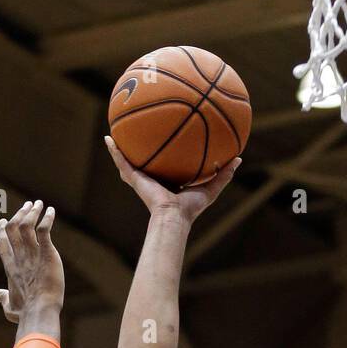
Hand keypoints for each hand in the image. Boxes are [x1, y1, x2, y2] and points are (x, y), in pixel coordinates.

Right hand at [0, 200, 64, 334]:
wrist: (39, 310)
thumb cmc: (25, 312)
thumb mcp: (9, 306)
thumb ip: (1, 297)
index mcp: (10, 267)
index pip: (3, 243)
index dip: (2, 231)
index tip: (4, 221)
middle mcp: (19, 257)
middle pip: (14, 228)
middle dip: (19, 215)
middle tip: (26, 206)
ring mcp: (32, 253)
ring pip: (27, 224)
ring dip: (32, 212)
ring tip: (37, 203)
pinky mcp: (47, 253)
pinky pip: (44, 229)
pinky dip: (47, 218)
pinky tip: (50, 211)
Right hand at [104, 135, 239, 223]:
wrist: (174, 216)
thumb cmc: (191, 208)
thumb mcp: (210, 188)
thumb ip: (224, 174)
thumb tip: (238, 159)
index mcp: (169, 181)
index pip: (167, 165)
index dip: (167, 153)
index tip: (167, 140)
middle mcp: (153, 179)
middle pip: (146, 161)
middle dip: (143, 148)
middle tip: (140, 131)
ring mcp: (141, 179)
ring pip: (129, 160)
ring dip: (122, 148)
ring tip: (116, 131)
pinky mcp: (134, 179)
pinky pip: (121, 162)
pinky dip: (114, 151)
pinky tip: (108, 138)